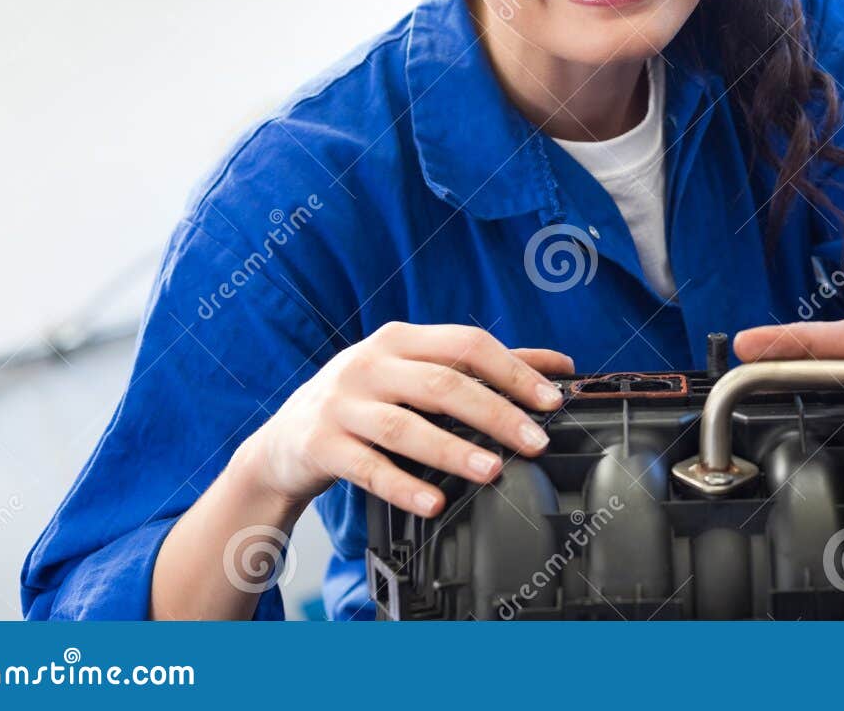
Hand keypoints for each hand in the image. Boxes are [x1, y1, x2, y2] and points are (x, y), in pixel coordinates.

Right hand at [241, 322, 573, 517]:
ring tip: (493, 471)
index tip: (552, 400)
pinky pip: (368, 468)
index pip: (467, 344)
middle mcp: (369, 365)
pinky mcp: (320, 445)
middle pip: (443, 384)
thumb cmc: (365, 401)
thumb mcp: (414, 372)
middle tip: (534, 441)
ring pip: (406, 426)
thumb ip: (482, 367)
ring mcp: (342, 404)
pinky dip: (405, 487)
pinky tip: (436, 503)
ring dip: (454, 450)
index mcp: (400, 340)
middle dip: (496, 413)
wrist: (284, 442)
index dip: (514, 370)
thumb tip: (559, 365)